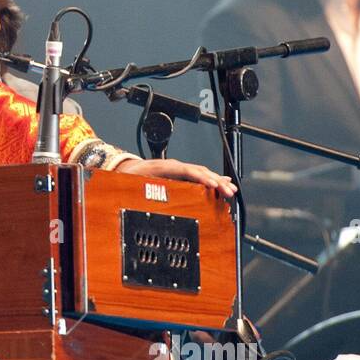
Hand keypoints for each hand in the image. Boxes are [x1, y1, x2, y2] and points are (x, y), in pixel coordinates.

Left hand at [113, 157, 237, 198]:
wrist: (129, 168)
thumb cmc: (132, 175)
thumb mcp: (135, 181)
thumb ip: (143, 186)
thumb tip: (150, 193)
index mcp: (165, 167)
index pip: (187, 171)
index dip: (201, 178)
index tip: (213, 186)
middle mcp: (175, 166)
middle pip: (199, 171)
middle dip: (216, 181)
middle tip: (229, 191)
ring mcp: (179, 168)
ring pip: (202, 173)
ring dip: (217, 181)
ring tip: (230, 190)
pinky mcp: (182, 173)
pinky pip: (200, 175)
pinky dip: (212, 179)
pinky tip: (222, 183)